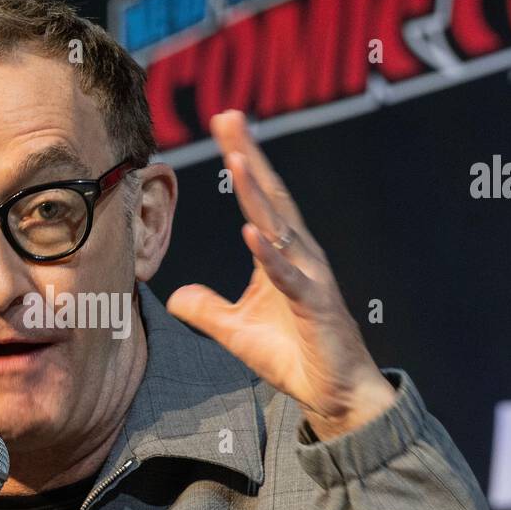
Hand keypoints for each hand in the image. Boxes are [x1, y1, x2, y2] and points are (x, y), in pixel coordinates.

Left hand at [166, 110, 396, 440]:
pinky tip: (252, 234)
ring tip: (238, 159)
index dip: (243, 160)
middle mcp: (299, 256)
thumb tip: (176, 295)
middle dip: (250, 155)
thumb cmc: (294, 356)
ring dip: (258, 194)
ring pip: (279, 227)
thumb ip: (207, 310)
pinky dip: (269, 256)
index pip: (258, 199)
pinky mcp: (314, 306)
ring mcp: (309, 278)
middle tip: (230, 116)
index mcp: (281, 255)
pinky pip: (287, 278)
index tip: (225, 123)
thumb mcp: (236, 332)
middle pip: (270, 196)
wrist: (335, 393)